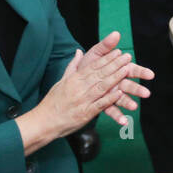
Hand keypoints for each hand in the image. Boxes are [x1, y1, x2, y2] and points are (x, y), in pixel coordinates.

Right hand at [19, 32, 152, 149]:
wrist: (45, 120)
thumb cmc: (53, 101)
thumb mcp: (61, 81)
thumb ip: (72, 66)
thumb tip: (78, 52)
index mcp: (74, 79)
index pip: (93, 66)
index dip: (107, 58)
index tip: (118, 52)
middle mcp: (79, 87)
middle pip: (100, 73)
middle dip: (115, 64)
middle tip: (127, 57)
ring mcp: (83, 100)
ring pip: (102, 86)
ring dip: (116, 78)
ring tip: (127, 70)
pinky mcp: (86, 113)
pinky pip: (100, 104)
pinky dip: (110, 98)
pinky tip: (120, 93)